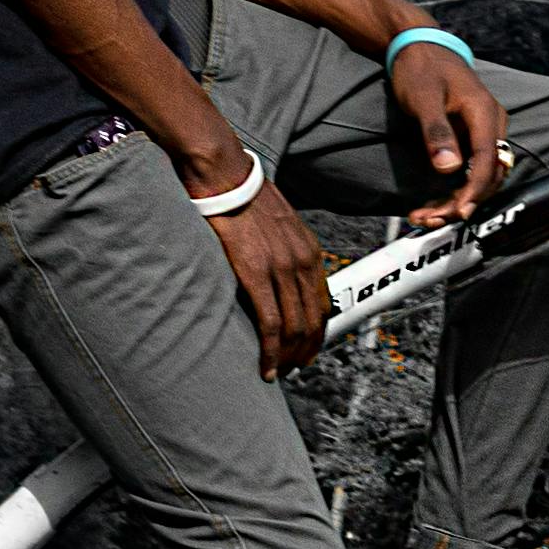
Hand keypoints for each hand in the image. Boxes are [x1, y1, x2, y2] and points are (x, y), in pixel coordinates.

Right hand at [207, 174, 336, 379]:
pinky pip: (270, 323)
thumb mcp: (280, 224)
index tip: (308, 350)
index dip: (317, 334)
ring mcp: (282, 269)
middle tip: (294, 368)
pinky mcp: (256, 273)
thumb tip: (281, 273)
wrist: (224, 176)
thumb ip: (286, 250)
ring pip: (295, 328)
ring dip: (289, 357)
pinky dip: (271, 351)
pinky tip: (266, 366)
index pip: (323, 304)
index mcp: (310, 251)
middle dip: (306, 351)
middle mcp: (303, 262)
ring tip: (279, 372)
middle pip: (313, 321)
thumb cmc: (244, 196)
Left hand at [383, 40, 512, 226]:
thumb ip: (437, 132)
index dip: (475, 190)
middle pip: (488, 174)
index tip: (458, 212)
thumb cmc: (421, 68)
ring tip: (427, 216)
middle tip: (432, 219)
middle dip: (463, 201)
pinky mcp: (471, 135)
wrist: (418, 45)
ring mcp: (483, 129)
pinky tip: (433, 201)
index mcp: (484, 112)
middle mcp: (491, 123)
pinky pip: (471, 167)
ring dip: (458, 198)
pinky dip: (455, 187)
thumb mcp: (423, 98)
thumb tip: (449, 168)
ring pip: (480, 174)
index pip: (488, 161)